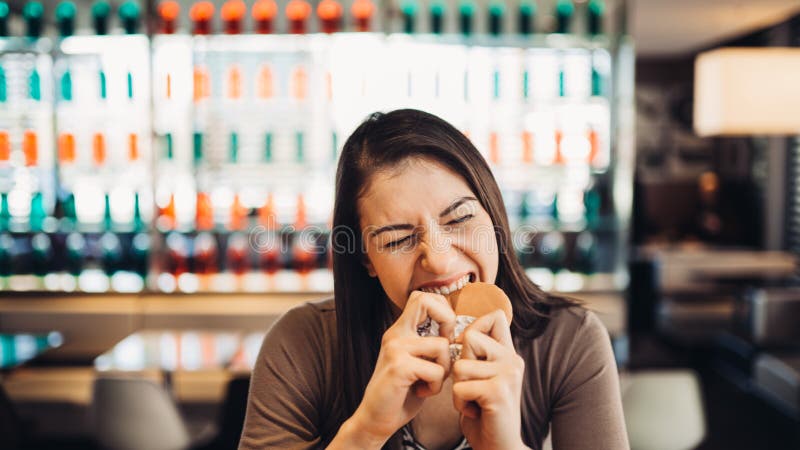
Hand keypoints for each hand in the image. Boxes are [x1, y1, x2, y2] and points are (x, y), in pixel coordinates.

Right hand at [350, 291, 456, 446]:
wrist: (375, 419)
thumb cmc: (401, 393)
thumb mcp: (416, 362)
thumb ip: (429, 345)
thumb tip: (458, 335)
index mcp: (400, 330)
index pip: (422, 297)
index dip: (442, 310)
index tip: (445, 336)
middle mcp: (395, 334)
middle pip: (427, 301)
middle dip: (448, 322)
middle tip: (444, 351)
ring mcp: (395, 348)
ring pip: (442, 345)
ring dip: (444, 369)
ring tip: (430, 382)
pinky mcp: (398, 367)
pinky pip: (436, 370)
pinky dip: (436, 386)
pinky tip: (422, 392)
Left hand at [452, 309, 525, 449]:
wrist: (499, 447)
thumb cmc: (484, 413)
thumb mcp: (482, 377)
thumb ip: (478, 354)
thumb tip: (460, 331)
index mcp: (509, 353)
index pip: (496, 316)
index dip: (475, 326)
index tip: (470, 352)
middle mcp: (512, 359)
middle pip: (469, 337)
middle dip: (460, 364)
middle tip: (473, 386)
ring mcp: (508, 374)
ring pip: (459, 365)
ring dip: (458, 388)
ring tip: (473, 401)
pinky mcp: (498, 391)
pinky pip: (459, 387)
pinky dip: (460, 403)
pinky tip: (475, 411)